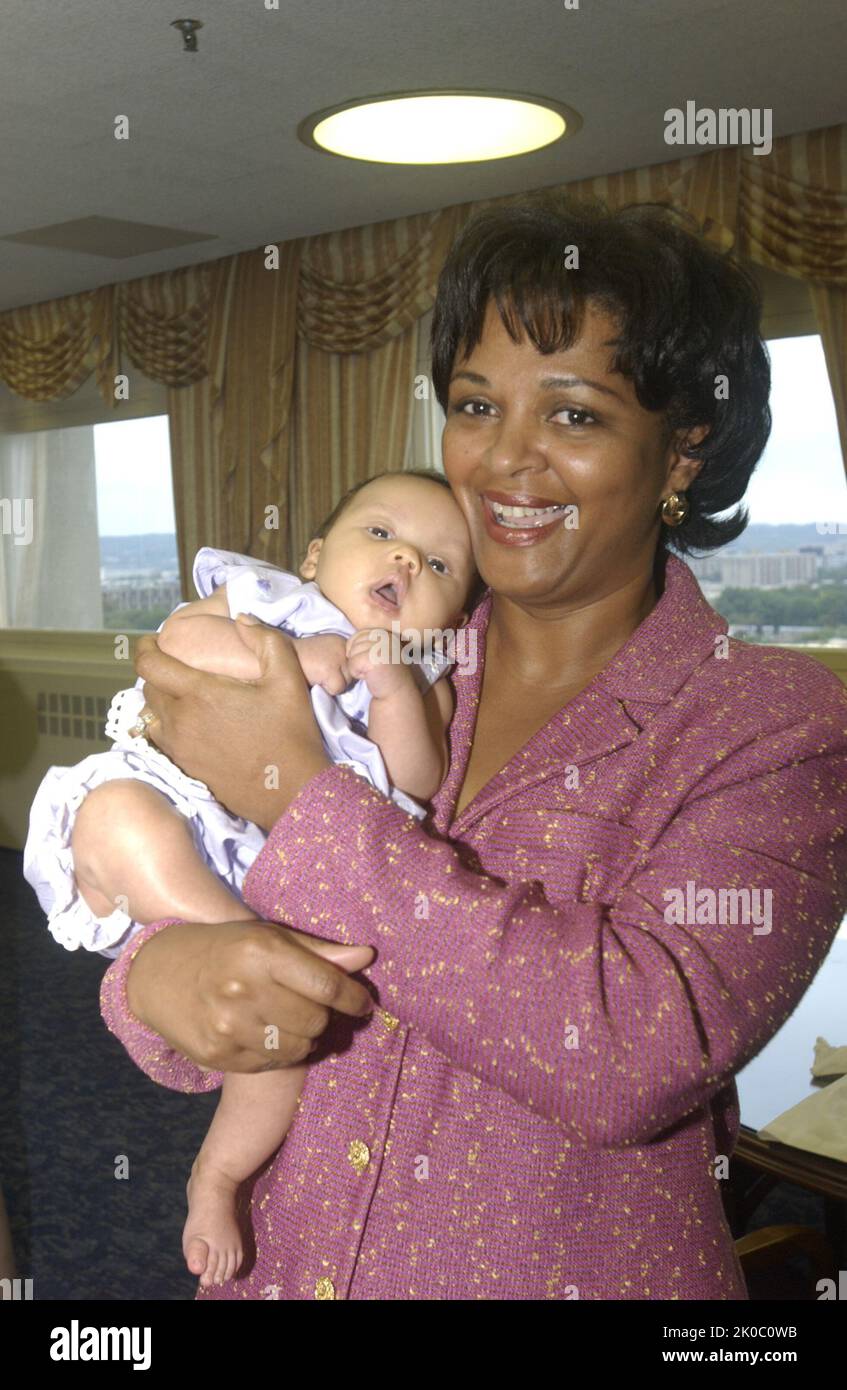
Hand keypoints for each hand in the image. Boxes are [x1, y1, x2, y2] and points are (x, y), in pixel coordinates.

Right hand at [126, 918, 375, 1071]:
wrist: (158, 972)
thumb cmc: (226, 948)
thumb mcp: (270, 937)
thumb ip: (319, 951)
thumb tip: (367, 957)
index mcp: (261, 950)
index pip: (328, 986)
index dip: (355, 999)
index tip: (364, 1004)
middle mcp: (242, 988)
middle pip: (316, 1021)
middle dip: (323, 1016)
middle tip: (310, 1006)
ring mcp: (227, 1025)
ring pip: (298, 1048)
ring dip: (303, 1037)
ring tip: (288, 1020)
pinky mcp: (217, 1054)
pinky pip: (271, 1063)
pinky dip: (277, 1052)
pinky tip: (263, 1032)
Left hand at [134, 616, 330, 829]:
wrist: (292, 792)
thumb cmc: (291, 733)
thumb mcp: (288, 678)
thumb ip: (265, 640)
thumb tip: (242, 618)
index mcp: (199, 694)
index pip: (150, 665)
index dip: (144, 648)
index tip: (150, 641)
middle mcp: (180, 721)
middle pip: (148, 689)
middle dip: (155, 672)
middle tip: (174, 665)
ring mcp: (180, 749)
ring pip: (151, 717)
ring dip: (159, 701)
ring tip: (178, 694)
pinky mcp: (186, 769)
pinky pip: (161, 741)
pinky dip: (165, 727)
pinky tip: (187, 724)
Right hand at [293, 633, 351, 696]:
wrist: (279, 656)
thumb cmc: (301, 659)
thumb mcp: (325, 652)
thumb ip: (340, 660)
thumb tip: (356, 675)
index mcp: (342, 640)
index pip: (355, 664)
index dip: (340, 672)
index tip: (324, 667)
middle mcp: (343, 645)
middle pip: (353, 675)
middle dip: (338, 678)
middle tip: (319, 672)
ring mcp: (337, 657)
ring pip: (346, 683)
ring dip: (332, 684)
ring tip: (316, 674)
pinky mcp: (330, 669)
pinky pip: (337, 689)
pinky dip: (326, 689)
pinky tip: (313, 679)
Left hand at [346, 627, 413, 700]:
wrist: (397, 693)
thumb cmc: (386, 675)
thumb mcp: (379, 652)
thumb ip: (368, 642)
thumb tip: (348, 641)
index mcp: (385, 633)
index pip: (358, 635)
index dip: (358, 650)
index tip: (371, 661)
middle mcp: (385, 637)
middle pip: (353, 644)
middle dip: (357, 658)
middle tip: (372, 668)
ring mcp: (381, 647)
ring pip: (352, 654)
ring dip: (358, 667)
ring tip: (372, 672)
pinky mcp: (374, 659)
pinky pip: (353, 665)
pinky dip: (358, 674)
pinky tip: (371, 677)